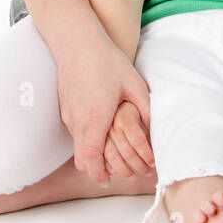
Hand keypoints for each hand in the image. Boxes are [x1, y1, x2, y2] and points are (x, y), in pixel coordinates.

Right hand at [56, 38, 151, 186]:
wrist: (78, 42)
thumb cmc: (107, 61)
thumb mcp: (133, 84)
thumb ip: (145, 110)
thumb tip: (156, 132)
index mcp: (96, 117)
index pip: (91, 158)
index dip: (99, 175)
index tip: (109, 181)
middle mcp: (78, 120)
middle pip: (82, 160)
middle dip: (97, 170)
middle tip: (114, 172)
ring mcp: (68, 115)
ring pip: (78, 146)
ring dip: (92, 153)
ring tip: (112, 149)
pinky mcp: (65, 108)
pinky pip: (75, 132)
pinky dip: (86, 138)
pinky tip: (100, 127)